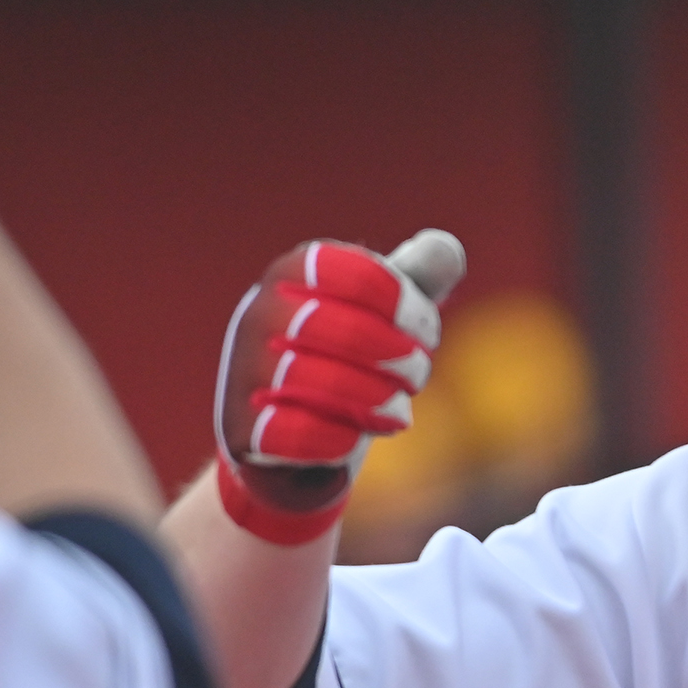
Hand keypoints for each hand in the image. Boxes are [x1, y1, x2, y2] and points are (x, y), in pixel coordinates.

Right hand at [212, 230, 464, 544]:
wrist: (292, 433)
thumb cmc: (349, 356)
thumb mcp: (389, 310)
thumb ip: (421, 276)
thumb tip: (445, 248)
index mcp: (295, 271)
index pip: (364, 277)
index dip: (410, 308)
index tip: (423, 332)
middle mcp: (260, 313)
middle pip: (352, 332)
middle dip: (405, 358)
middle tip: (417, 371)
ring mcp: (244, 371)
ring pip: (329, 384)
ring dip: (382, 399)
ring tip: (397, 406)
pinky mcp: (241, 430)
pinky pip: (305, 434)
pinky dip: (345, 438)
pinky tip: (356, 435)